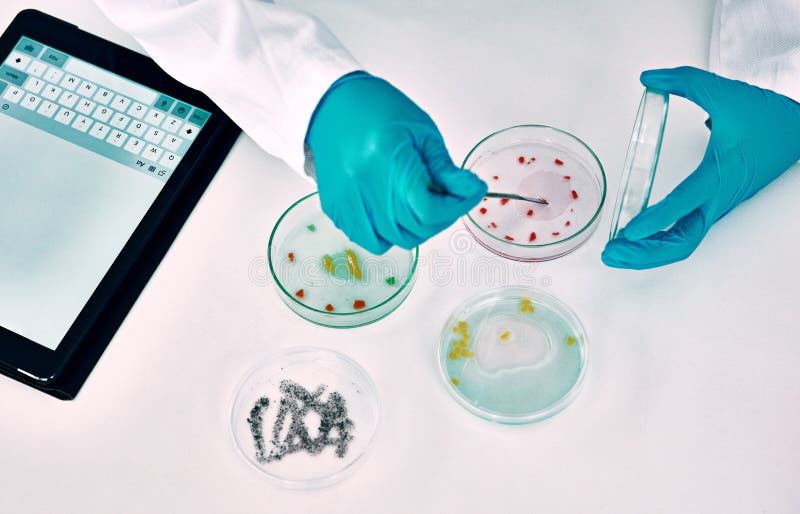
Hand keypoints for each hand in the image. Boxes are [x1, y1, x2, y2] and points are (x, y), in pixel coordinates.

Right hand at [307, 72, 486, 253]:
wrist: (333, 106)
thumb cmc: (378, 110)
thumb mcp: (421, 131)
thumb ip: (445, 168)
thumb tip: (469, 191)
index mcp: (389, 160)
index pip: (429, 209)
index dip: (456, 206)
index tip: (470, 192)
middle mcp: (365, 185)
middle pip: (415, 228)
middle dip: (441, 217)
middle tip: (448, 197)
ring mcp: (346, 201)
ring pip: (394, 240)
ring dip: (416, 228)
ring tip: (420, 204)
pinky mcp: (335, 209)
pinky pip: (369, 239)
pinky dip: (388, 233)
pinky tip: (394, 211)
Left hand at [602, 66, 799, 268]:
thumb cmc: (766, 115)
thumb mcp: (725, 91)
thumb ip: (683, 81)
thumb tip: (647, 78)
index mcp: (720, 173)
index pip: (683, 202)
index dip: (656, 219)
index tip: (629, 231)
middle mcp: (718, 198)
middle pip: (683, 241)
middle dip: (645, 253)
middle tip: (611, 253)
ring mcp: (717, 206)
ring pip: (684, 242)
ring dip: (649, 252)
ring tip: (616, 252)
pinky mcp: (715, 207)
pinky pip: (687, 234)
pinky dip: (659, 242)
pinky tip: (634, 242)